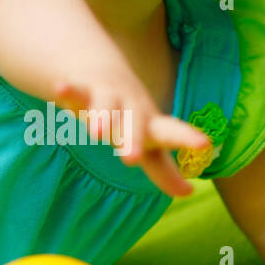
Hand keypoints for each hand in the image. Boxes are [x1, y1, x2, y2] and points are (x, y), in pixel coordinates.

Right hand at [54, 76, 210, 197]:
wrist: (101, 71)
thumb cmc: (130, 117)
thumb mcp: (147, 142)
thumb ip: (164, 170)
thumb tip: (188, 193)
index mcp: (150, 124)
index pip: (171, 133)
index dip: (187, 139)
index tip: (204, 145)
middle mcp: (131, 109)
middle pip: (134, 125)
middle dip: (133, 140)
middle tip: (132, 159)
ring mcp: (107, 98)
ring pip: (105, 108)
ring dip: (102, 118)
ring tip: (98, 133)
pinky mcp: (82, 91)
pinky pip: (76, 91)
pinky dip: (69, 90)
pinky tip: (59, 87)